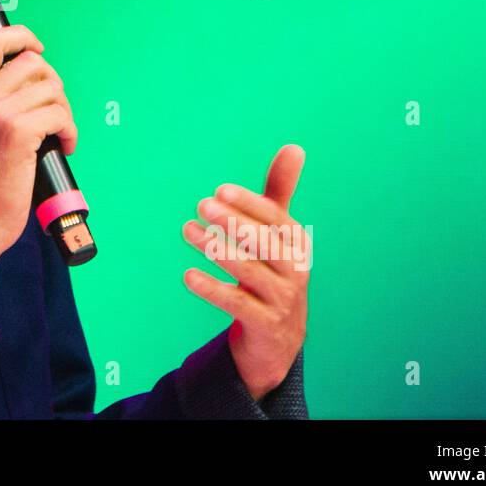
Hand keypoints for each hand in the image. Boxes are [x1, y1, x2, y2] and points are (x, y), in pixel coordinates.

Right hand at [0, 25, 77, 285]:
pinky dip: (70, 131)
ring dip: (64, 110)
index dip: (21, 36)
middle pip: (32, 62)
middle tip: (54, 111)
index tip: (37, 50)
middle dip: (53, 84)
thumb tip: (31, 84)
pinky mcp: (19, 132)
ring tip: (58, 133)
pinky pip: (60, 114)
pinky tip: (63, 146)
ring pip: (51, 88)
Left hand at [181, 144, 309, 401]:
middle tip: (201, 205)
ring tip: (187, 230)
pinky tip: (188, 276)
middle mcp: (295, 269)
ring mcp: (282, 299)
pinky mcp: (265, 324)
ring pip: (249, 270)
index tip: (220, 190)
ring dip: (215, 249)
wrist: (279, 339)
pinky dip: (212, 288)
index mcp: (297, 242)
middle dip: (233, 222)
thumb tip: (294, 146)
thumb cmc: (273, 272)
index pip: (275, 218)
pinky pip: (237, 303)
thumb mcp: (276, 234)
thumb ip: (278, 193)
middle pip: (264, 242)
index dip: (249, 203)